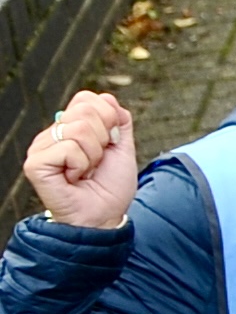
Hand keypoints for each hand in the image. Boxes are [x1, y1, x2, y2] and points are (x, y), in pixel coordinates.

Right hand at [24, 90, 136, 228]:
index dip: (108, 117)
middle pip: (85, 110)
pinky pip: (69, 148)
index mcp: (69, 127)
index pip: (86, 98)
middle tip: (96, 162)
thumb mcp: (123, 147)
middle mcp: (52, 134)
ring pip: (79, 129)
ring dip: (94, 155)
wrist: (104, 215)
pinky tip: (74, 178)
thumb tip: (107, 98)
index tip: (109, 143)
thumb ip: (119, 120)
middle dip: (103, 138)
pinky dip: (81, 164)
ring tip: (85, 172)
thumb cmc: (110, 186)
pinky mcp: (35, 163)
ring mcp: (40, 148)